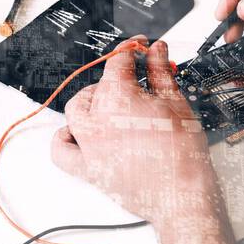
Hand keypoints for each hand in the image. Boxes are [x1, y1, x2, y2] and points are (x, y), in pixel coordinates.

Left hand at [51, 39, 219, 229]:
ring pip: (75, 111)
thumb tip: (155, 52)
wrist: (183, 194)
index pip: (118, 62)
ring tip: (111, 102)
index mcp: (118, 98)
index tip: (141, 49)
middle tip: (139, 81)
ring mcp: (89, 145)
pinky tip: (78, 133)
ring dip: (90, 101)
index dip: (132, 50)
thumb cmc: (182, 153)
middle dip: (118, 78)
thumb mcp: (176, 102)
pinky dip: (64, 138)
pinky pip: (61, 151)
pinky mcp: (89, 169)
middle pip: (99, 85)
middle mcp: (97, 119)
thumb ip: (161, 73)